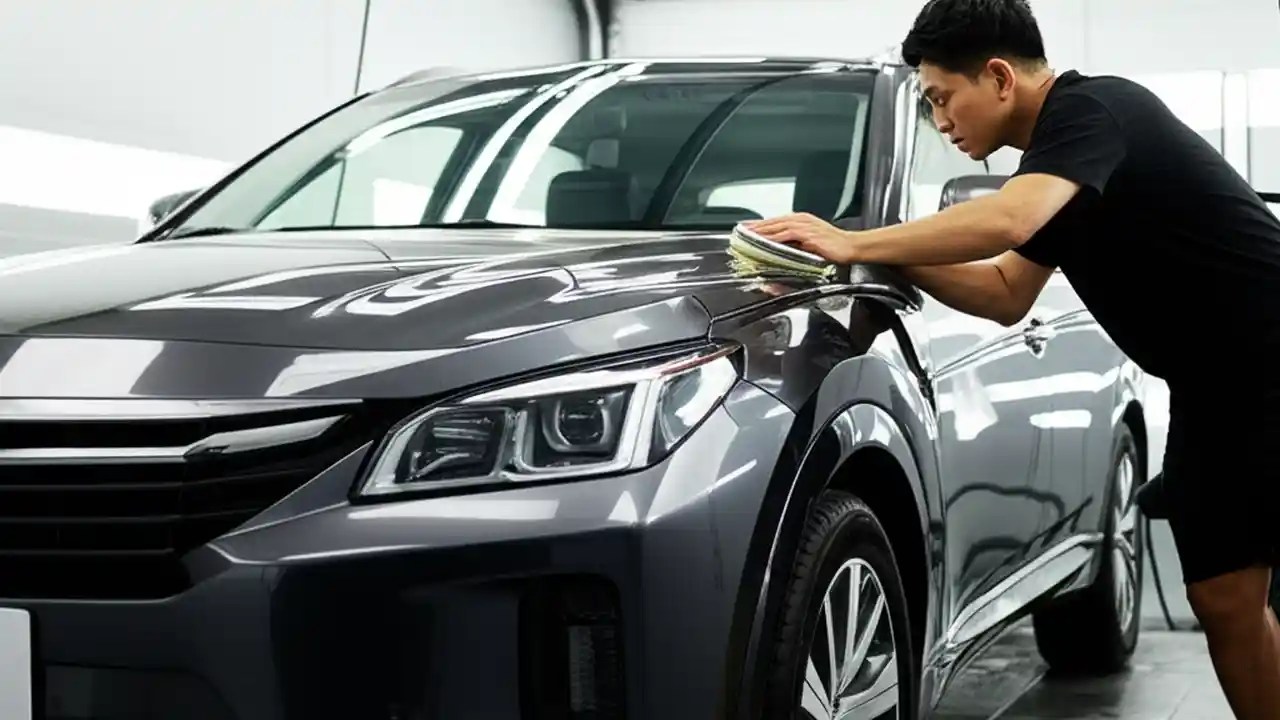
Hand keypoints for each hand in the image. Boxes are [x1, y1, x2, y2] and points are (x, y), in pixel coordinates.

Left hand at [744, 213, 858, 263]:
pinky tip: (764, 241)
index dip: (760, 225)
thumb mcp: (811, 243)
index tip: (746, 229)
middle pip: (772, 222)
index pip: (775, 221)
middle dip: (755, 227)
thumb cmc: (834, 247)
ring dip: (760, 231)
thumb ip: (796, 243)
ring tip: (747, 236)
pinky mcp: (807, 233)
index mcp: (800, 220)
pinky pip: (785, 234)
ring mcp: (803, 225)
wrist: (851, 246)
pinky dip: (773, 237)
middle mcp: (800, 219)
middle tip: (740, 232)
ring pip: (776, 226)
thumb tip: (781, 250)